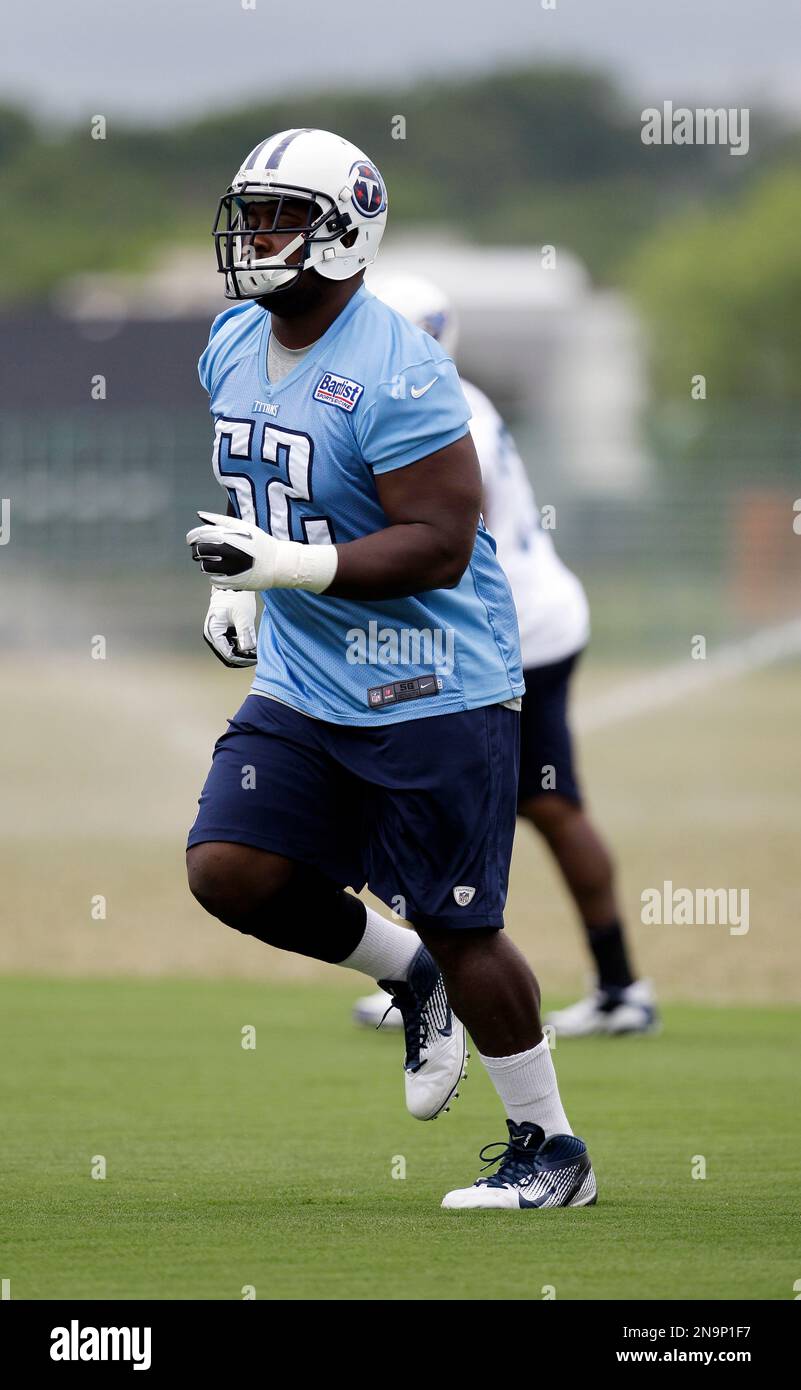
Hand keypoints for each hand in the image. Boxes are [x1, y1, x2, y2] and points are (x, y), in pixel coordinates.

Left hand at [186, 511, 337, 593]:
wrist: (278, 564)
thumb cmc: (260, 543)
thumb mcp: (242, 526)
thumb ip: (219, 520)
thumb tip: (200, 515)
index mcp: (227, 537)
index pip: (198, 536)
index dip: (191, 537)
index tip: (192, 539)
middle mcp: (226, 553)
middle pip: (198, 552)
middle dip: (197, 551)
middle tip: (204, 550)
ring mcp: (229, 570)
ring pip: (204, 568)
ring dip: (206, 563)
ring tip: (217, 560)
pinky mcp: (232, 584)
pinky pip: (213, 581)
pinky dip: (215, 575)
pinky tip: (224, 571)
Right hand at [203, 587, 257, 667]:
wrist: (234, 583)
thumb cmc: (237, 596)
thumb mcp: (243, 616)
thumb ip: (244, 634)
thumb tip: (247, 650)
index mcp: (213, 631)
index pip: (227, 653)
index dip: (242, 659)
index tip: (255, 659)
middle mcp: (212, 634)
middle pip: (226, 653)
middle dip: (242, 657)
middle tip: (256, 657)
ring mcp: (216, 632)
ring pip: (229, 649)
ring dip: (241, 652)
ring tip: (255, 652)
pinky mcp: (222, 629)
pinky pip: (230, 642)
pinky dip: (240, 644)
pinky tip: (251, 645)